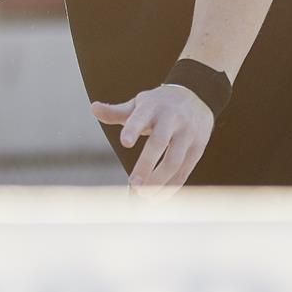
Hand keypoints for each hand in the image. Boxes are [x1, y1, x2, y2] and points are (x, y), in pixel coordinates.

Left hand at [90, 84, 214, 196]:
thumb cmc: (159, 104)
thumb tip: (93, 109)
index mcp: (153, 107)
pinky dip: (173, 185)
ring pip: (175, 160)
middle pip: (160, 142)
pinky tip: (159, 196)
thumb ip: (117, 112)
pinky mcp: (198, 146)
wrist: (196, 95)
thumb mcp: (139, 103)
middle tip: (134, 184)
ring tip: (145, 195)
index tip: (125, 142)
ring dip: (160, 180)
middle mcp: (172, 118)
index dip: (133, 129)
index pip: (141, 117)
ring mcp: (188, 132)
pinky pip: (185, 169)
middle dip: (146, 165)